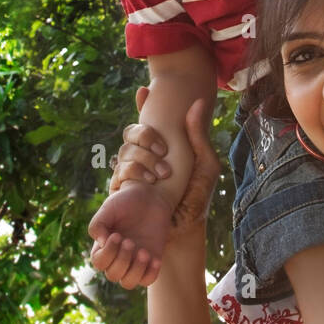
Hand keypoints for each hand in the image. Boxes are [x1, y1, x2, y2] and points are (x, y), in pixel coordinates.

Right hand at [87, 184, 172, 288]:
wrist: (150, 197)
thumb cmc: (126, 202)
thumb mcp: (109, 208)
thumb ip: (98, 224)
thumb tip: (100, 243)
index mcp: (103, 246)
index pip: (99, 262)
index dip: (107, 253)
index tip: (117, 235)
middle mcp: (117, 257)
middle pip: (113, 275)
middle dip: (121, 260)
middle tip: (129, 241)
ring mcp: (133, 261)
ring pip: (128, 282)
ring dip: (135, 270)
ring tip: (143, 252)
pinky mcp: (150, 262)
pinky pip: (147, 280)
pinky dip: (150, 273)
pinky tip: (154, 258)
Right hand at [109, 91, 220, 237]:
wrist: (183, 232)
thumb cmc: (196, 199)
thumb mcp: (206, 167)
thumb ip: (200, 136)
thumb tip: (197, 101)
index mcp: (161, 147)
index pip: (146, 120)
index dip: (142, 104)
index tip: (144, 91)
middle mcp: (143, 157)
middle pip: (130, 133)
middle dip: (143, 135)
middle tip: (162, 149)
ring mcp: (130, 173)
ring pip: (123, 152)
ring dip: (141, 158)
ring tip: (160, 175)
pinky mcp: (121, 191)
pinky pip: (117, 174)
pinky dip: (130, 174)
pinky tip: (147, 182)